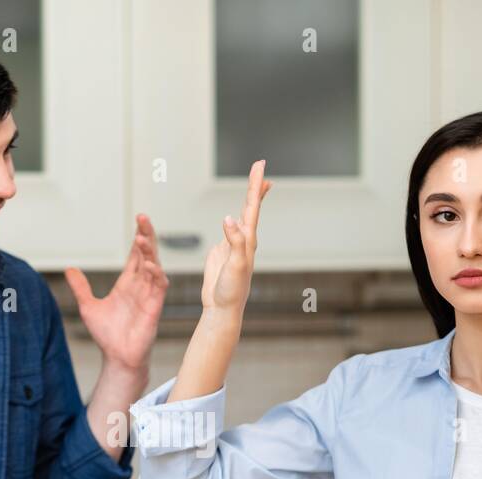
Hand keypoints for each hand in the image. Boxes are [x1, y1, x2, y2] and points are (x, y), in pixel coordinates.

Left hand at [65, 214, 166, 372]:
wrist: (117, 358)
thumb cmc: (108, 335)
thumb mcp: (88, 306)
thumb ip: (81, 287)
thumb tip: (70, 269)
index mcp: (127, 284)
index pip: (136, 255)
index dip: (138, 237)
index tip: (138, 220)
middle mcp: (140, 286)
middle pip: (147, 255)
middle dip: (147, 236)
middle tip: (143, 217)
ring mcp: (149, 296)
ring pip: (154, 267)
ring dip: (150, 252)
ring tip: (143, 237)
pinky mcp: (154, 307)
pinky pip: (159, 287)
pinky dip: (155, 275)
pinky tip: (149, 265)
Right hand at [201, 160, 271, 312]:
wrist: (222, 309)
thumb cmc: (231, 291)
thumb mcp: (235, 265)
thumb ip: (235, 242)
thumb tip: (229, 218)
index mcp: (248, 240)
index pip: (252, 207)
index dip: (255, 185)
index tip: (260, 166)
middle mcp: (243, 240)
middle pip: (250, 207)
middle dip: (255, 186)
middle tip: (260, 165)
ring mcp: (232, 245)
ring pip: (242, 217)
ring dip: (249, 200)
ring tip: (256, 186)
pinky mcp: (221, 252)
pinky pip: (229, 231)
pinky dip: (232, 220)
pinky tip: (233, 220)